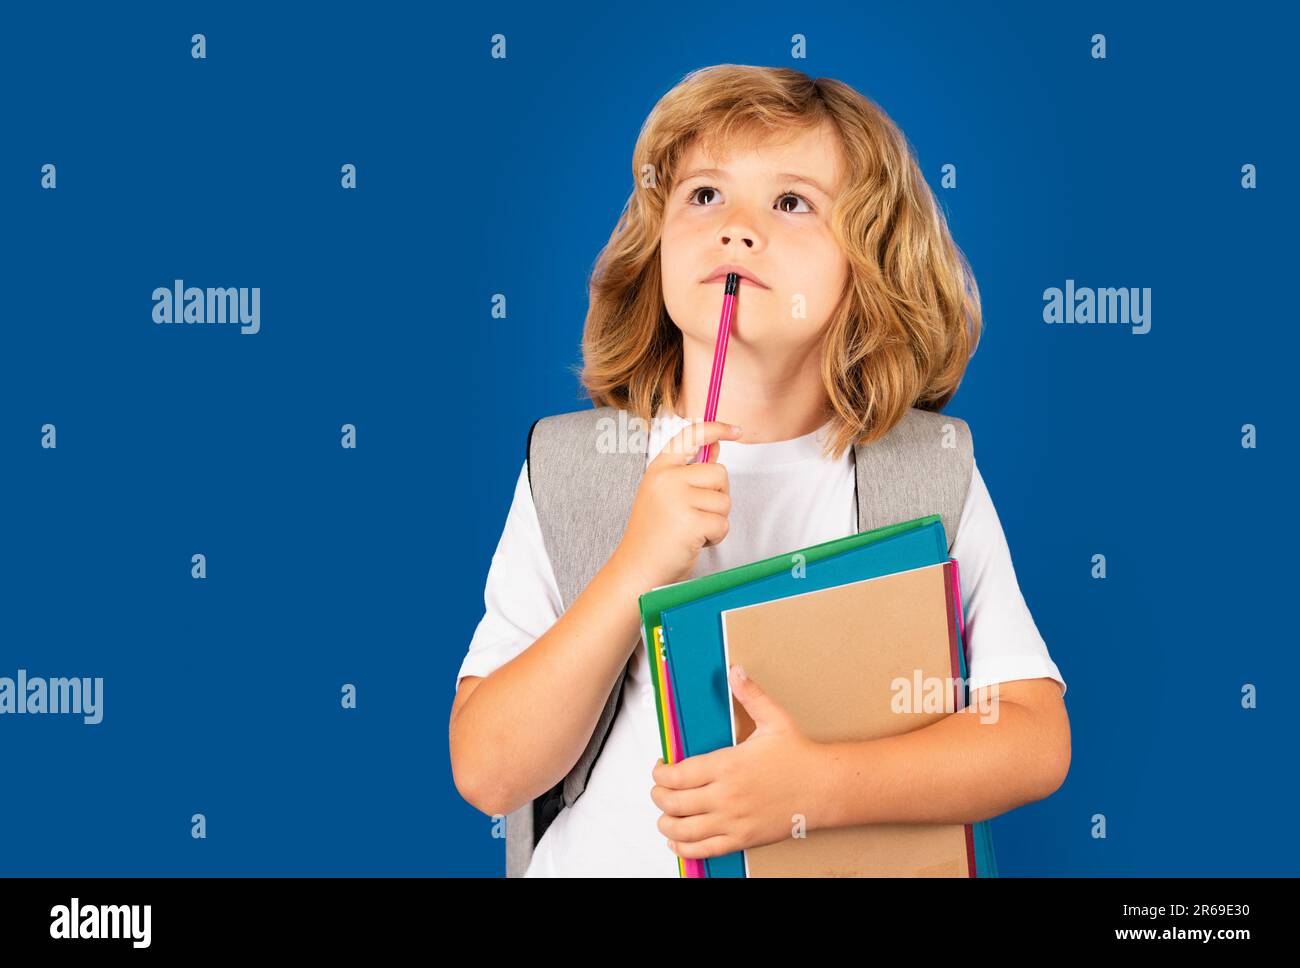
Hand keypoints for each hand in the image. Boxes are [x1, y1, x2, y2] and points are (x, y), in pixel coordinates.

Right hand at [609, 420, 741, 591]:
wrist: (637, 569)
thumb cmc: (654, 535)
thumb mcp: (665, 494)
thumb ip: (689, 470)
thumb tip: (715, 445)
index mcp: (659, 468)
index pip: (691, 436)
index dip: (716, 428)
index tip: (737, 430)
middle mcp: (667, 478)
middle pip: (720, 473)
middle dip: (717, 498)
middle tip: (694, 516)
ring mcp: (677, 499)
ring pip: (724, 501)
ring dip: (715, 520)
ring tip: (690, 531)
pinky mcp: (690, 521)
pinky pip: (723, 523)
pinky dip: (714, 537)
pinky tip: (693, 542)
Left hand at [650, 665, 827, 860]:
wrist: (824, 788)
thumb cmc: (799, 757)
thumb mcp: (774, 719)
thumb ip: (750, 694)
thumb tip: (735, 670)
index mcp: (727, 765)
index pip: (675, 775)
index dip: (659, 773)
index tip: (660, 768)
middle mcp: (726, 796)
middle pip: (672, 802)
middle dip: (658, 796)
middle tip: (659, 789)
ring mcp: (733, 821)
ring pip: (682, 830)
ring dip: (665, 823)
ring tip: (665, 814)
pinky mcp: (742, 839)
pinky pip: (703, 850)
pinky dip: (683, 848)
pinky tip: (677, 839)